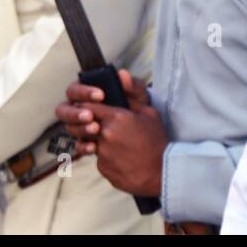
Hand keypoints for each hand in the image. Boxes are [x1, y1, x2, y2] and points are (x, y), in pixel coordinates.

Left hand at [57, 70, 165, 196]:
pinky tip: (121, 158)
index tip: (94, 108)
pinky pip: (99, 158)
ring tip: (117, 144)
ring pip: (90, 142)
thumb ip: (132, 92)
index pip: (88, 106)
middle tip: (102, 125)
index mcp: (116, 117)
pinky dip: (106, 157)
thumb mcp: (149, 112)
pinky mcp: (102, 168)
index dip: (89, 106)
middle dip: (89, 123)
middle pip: (85, 124)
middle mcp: (105, 134)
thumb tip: (121, 73)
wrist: (162, 172)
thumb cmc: (157, 140)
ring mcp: (102, 153)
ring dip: (97, 141)